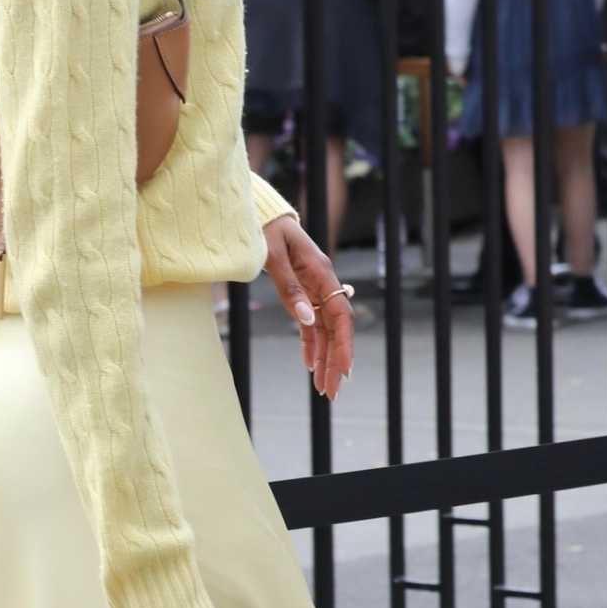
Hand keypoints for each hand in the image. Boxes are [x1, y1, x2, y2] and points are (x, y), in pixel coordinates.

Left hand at [260, 213, 353, 398]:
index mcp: (322, 273)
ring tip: (322, 388)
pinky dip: (310, 345)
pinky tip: (309, 365)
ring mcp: (314, 290)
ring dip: (324, 359)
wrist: (262, 215)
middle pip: (335, 329)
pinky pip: (310, 324)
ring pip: (323, 331)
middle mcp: (322, 284)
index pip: (340, 315)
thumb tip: (307, 320)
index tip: (344, 370)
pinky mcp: (303, 293)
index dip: (344, 344)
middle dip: (335, 361)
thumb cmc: (267, 230)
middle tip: (331, 392)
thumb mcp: (274, 257)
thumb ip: (290, 289)